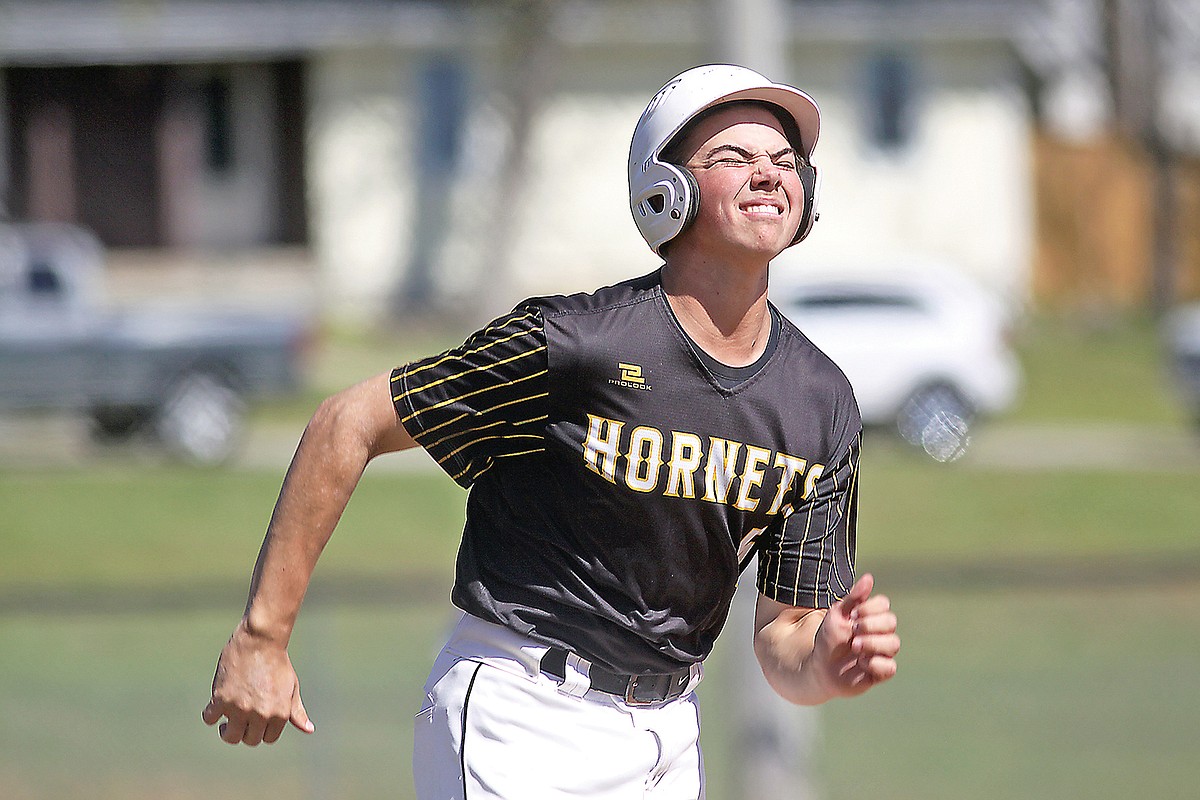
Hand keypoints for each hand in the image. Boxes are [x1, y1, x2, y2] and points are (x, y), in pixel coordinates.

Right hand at [202, 620, 314, 745]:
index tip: (257, 721)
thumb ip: (297, 712)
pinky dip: (210, 715)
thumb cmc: (278, 663)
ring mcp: (239, 708)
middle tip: (241, 720)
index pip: (267, 739)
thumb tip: (309, 730)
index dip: (262, 730)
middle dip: (246, 732)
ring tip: (226, 723)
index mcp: (279, 714)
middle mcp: (260, 714)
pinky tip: (215, 706)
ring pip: (229, 736)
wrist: (261, 640)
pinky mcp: (221, 698)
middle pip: (249, 740)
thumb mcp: (292, 688)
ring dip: (227, 731)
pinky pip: (209, 719)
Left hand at [814, 573, 898, 697]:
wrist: (822, 667)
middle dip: (869, 626)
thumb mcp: (837, 615)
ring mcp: (884, 651)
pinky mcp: (883, 670)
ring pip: (894, 643)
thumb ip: (854, 598)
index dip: (868, 609)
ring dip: (871, 644)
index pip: (884, 604)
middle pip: (891, 621)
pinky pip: (890, 667)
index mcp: (871, 615)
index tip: (852, 615)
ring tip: (854, 647)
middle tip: (853, 631)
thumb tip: (869, 577)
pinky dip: (874, 664)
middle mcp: (881, 632)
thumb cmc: (830, 638)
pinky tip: (861, 664)